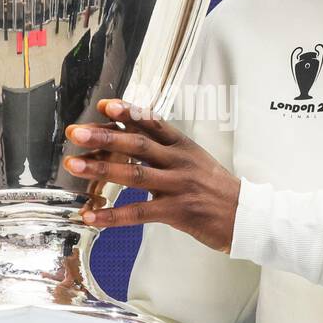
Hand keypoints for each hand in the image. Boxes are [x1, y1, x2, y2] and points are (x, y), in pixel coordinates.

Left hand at [64, 98, 239, 253]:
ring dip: (102, 168)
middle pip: (138, 143)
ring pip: (135, 174)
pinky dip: (112, 215)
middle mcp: (179, 161)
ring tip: (75, 165)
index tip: (104, 105)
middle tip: (76, 132)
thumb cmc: (216, 189)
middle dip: (105, 136)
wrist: (247, 216)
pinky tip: (92, 215)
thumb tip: (128, 141)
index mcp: (183, 146)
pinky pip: (139, 212)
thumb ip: (164, 151)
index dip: (128, 112)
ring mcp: (179, 186)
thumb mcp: (194, 161)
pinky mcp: (178, 211)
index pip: (152, 122)